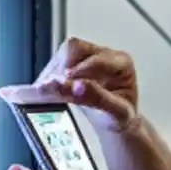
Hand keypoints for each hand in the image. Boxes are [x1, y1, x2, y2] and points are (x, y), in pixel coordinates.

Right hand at [0, 37, 142, 136]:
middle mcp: (106, 55)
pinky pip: (58, 62)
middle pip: (76, 48)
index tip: (64, 85)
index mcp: (122, 63)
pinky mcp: (76, 63)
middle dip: (62, 68)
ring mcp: (89, 57)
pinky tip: (48, 90)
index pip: (96, 59)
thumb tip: (77, 87)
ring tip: (49, 91)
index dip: (78, 72)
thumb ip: (97, 98)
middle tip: (54, 88)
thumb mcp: (115, 113)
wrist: (115, 121)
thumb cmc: (119, 116)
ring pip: (64, 53)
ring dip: (54, 71)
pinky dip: (50, 76)